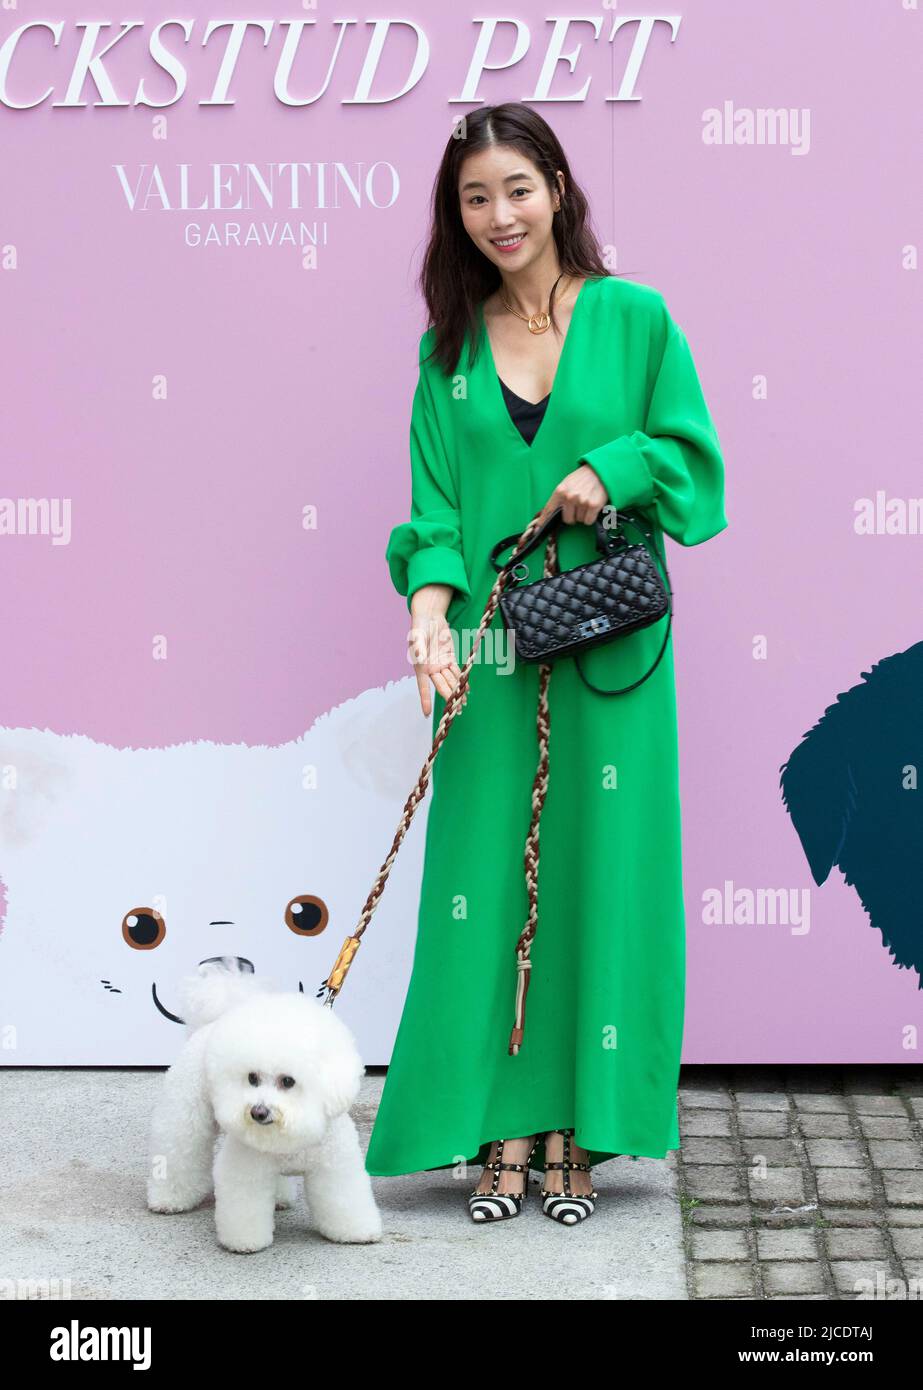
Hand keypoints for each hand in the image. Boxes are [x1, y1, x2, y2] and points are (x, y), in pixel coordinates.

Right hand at [407, 586, 467, 717]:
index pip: (423, 687)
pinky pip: (456, 672)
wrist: (429, 617)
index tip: (427, 713)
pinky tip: (466, 689)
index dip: (425, 700)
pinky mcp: (449, 658)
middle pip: (441, 686)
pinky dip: (461, 680)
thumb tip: (420, 658)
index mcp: (421, 666)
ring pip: (450, 681)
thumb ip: (419, 648)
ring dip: (457, 692)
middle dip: (449, 698)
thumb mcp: (417, 637)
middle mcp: (431, 668)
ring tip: (463, 704)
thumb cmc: (419, 627)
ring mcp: (441, 664)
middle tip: (456, 710)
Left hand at [537, 463, 613, 528]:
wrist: (599, 471)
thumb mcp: (566, 484)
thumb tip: (550, 514)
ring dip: (583, 515)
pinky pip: (588, 521)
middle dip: (572, 516)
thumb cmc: (582, 478)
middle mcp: (569, 496)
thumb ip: (559, 498)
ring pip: (579, 520)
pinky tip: (591, 507)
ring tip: (586, 502)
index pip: (549, 510)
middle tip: (578, 506)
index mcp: (560, 491)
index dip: (543, 521)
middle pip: (567, 520)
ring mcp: (581, 501)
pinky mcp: (593, 505)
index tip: (538, 529)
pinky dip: (591, 517)